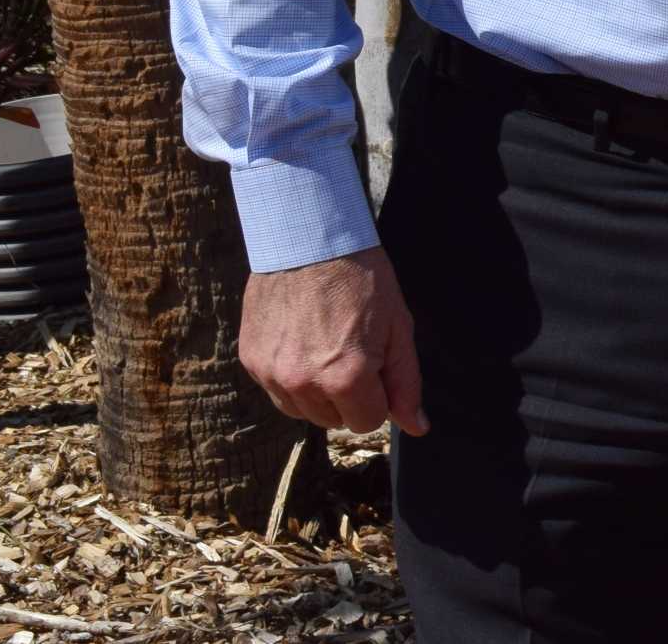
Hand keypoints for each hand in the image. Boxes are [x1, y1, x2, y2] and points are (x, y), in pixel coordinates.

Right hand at [239, 245, 426, 436]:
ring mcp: (270, 374)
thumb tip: (417, 427)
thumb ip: (406, 383)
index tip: (376, 364)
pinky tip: (302, 340)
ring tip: (326, 345)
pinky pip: (275, 390)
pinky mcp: (250, 361)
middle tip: (351, 349)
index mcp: (345, 377)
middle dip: (348, 395)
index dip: (377, 395)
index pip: (367, 422)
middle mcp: (302, 383)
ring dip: (317, 390)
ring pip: (302, 411)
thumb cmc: (361, 280)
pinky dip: (290, 376)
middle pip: (333, 420)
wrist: (308, 240)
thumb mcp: (397, 328)